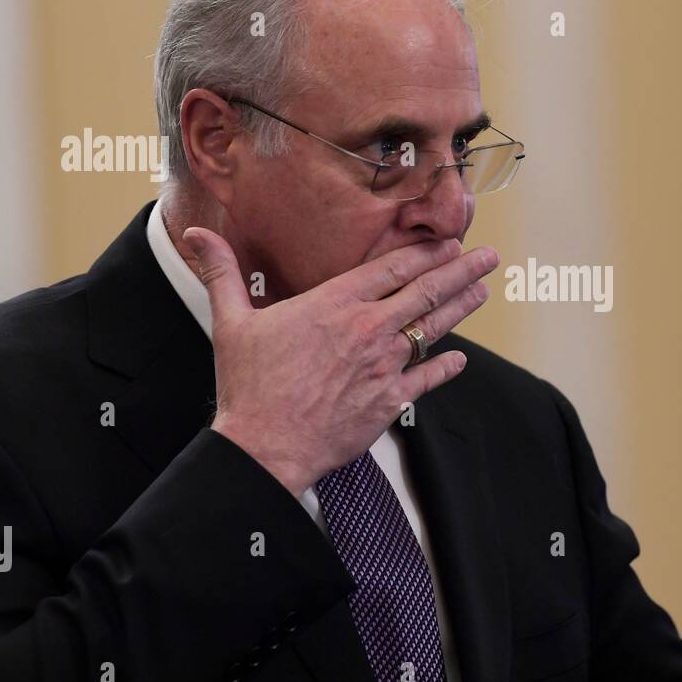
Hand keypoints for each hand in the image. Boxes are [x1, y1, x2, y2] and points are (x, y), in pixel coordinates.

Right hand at [183, 228, 498, 495]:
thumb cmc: (249, 387)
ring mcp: (384, 366)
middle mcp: (367, 329)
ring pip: (434, 329)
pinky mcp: (391, 402)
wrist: (266, 446)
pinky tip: (460, 359)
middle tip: (487, 257)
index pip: (391, 268)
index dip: (425, 253)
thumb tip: (194, 234)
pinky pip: (427, 379)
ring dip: (462, 308)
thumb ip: (222, 273)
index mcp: (334, 304)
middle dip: (461, 271)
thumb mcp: (231, 322)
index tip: (448, 242)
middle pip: (425, 292)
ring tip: (484, 291)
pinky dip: (446, 367)